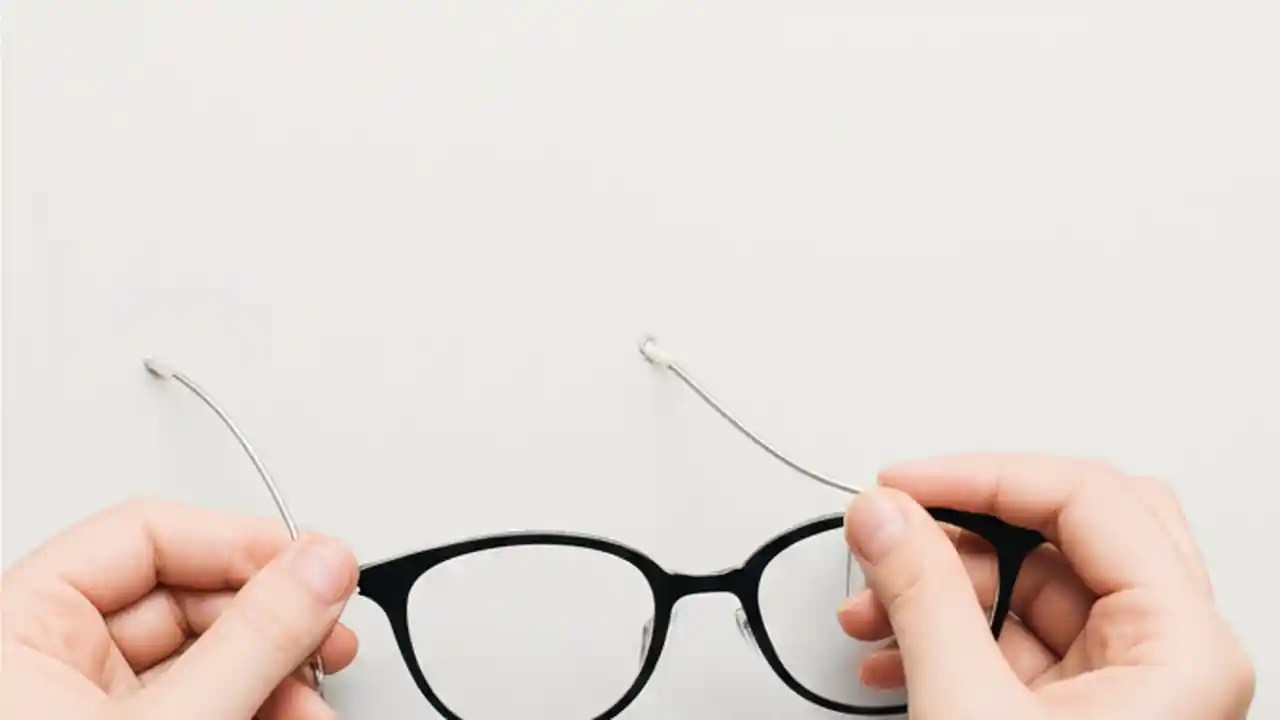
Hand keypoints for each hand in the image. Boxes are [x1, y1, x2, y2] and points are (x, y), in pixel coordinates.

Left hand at [0, 498, 359, 718]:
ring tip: (315, 696)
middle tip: (328, 629)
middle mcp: (44, 660)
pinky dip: (257, 703)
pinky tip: (293, 713)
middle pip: (187, 595)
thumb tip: (322, 565)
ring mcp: (81, 705)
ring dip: (278, 671)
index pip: (146, 532)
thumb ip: (255, 639)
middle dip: (274, 621)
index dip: (243, 542)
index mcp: (16, 626)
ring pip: (204, 653)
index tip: (313, 565)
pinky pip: (201, 700)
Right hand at [838, 453, 1254, 719]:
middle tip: (901, 527)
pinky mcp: (1082, 714)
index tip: (903, 482)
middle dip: (971, 527)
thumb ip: (921, 598)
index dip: (983, 474)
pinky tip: (889, 654)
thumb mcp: (967, 715)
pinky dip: (950, 632)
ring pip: (1040, 584)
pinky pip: (1018, 638)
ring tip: (873, 611)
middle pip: (1076, 529)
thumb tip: (884, 516)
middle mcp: (1170, 657)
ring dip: (946, 586)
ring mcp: (1129, 686)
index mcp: (1183, 648)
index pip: (1090, 499)